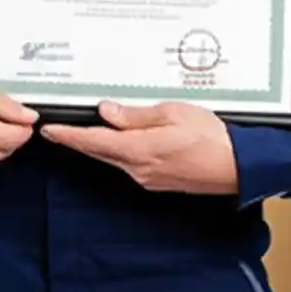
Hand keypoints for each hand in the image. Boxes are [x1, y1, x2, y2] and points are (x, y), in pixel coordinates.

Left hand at [40, 101, 237, 194]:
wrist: (242, 166)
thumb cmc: (213, 138)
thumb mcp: (172, 114)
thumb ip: (135, 115)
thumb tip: (106, 111)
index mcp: (138, 150)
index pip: (92, 141)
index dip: (67, 135)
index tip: (48, 130)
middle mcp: (138, 168)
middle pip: (98, 151)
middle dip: (76, 139)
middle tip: (55, 129)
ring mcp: (148, 177)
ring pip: (113, 157)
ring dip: (97, 145)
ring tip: (82, 130)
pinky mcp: (158, 180)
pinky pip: (130, 163)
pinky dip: (119, 151)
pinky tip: (120, 141)